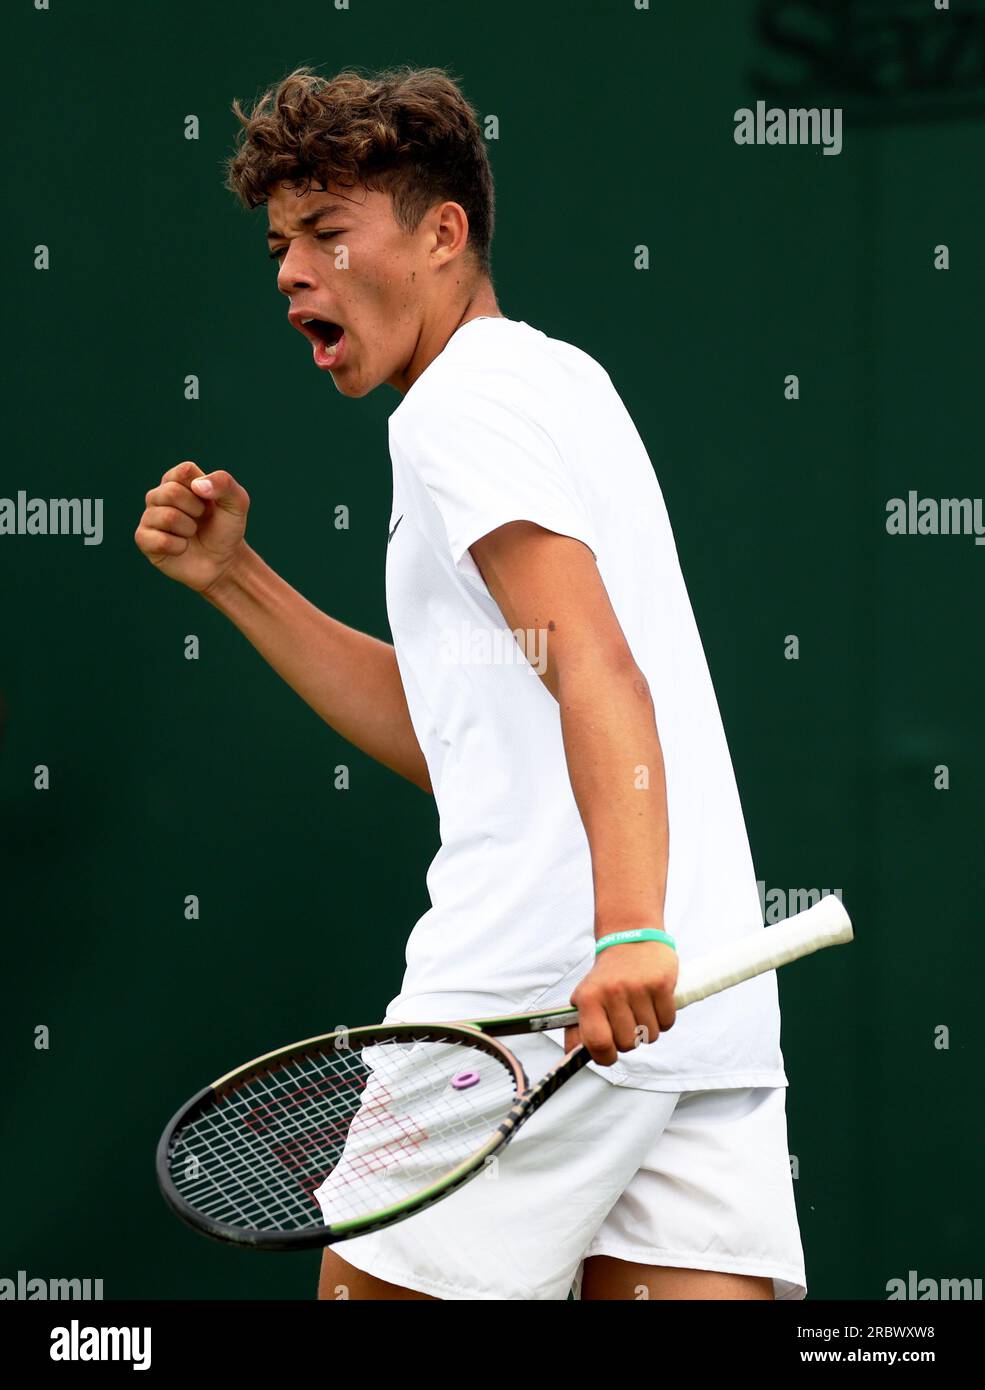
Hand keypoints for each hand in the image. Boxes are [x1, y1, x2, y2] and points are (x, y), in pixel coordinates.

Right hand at [134, 460, 250, 593]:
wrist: (224, 561)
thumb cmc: (227, 528)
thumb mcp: (237, 502)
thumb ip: (224, 484)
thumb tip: (197, 486)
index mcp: (178, 479)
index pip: (184, 471)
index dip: (203, 489)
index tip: (210, 501)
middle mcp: (159, 495)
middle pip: (171, 492)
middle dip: (196, 510)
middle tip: (201, 519)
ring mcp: (149, 517)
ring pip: (167, 517)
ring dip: (189, 529)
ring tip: (192, 534)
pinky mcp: (144, 539)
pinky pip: (160, 541)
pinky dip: (179, 547)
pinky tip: (181, 548)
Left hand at [565, 939, 678, 1064]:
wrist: (630, 938)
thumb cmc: (607, 976)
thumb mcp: (584, 997)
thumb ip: (578, 1028)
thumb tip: (573, 1056)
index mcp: (589, 997)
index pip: (597, 1042)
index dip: (604, 1057)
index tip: (609, 1054)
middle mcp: (612, 992)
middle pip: (628, 1044)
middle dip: (629, 1040)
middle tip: (626, 1022)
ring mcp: (638, 988)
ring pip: (650, 1036)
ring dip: (648, 1029)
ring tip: (640, 1009)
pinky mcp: (661, 984)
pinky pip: (667, 1022)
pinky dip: (663, 1019)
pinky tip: (654, 1003)